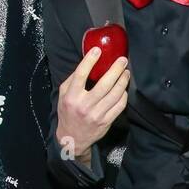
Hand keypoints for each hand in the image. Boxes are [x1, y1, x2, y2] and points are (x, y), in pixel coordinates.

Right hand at [56, 46, 129, 160]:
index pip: (81, 74)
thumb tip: (88, 63)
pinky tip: (123, 88)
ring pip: (115, 94)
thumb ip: (73, 80)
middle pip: (104, 84)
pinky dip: (123, 95)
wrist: (72, 138)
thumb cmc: (68, 112)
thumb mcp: (63, 95)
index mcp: (71, 96)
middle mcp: (84, 105)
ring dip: (123, 81)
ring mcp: (97, 114)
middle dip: (116, 69)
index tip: (98, 50)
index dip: (90, 60)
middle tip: (122, 60)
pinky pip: (119, 106)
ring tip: (126, 72)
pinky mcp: (106, 122)